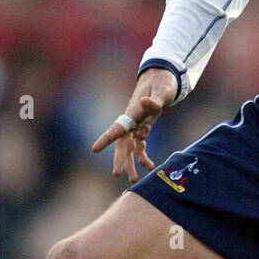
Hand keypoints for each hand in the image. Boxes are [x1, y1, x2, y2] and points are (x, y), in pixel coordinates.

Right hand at [91, 68, 178, 182]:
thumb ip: (155, 99)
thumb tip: (145, 102)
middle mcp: (132, 121)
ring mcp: (137, 125)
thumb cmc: (162, 83)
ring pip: (130, 148)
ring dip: (131, 163)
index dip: (106, 138)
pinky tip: (149, 166)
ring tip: (133, 180)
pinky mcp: (144, 127)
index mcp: (133, 112)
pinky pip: (140, 145)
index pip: (118, 127)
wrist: (163, 78)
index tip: (94, 149)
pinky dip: (143, 156)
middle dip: (119, 159)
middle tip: (117, 173)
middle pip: (122, 143)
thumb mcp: (162, 89)